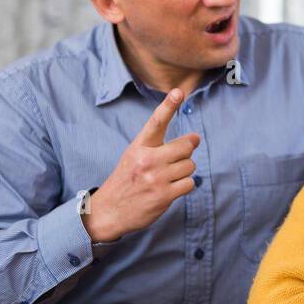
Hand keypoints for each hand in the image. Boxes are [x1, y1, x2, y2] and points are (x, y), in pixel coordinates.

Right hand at [83, 88, 199, 242]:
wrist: (109, 211)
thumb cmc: (126, 180)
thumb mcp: (134, 156)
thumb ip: (159, 145)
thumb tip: (194, 138)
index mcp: (138, 147)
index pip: (156, 122)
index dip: (169, 105)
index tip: (179, 91)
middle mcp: (147, 160)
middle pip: (186, 146)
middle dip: (186, 152)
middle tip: (175, 159)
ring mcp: (156, 178)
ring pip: (190, 165)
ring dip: (184, 171)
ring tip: (168, 177)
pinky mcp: (164, 195)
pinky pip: (190, 183)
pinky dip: (185, 185)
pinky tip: (170, 188)